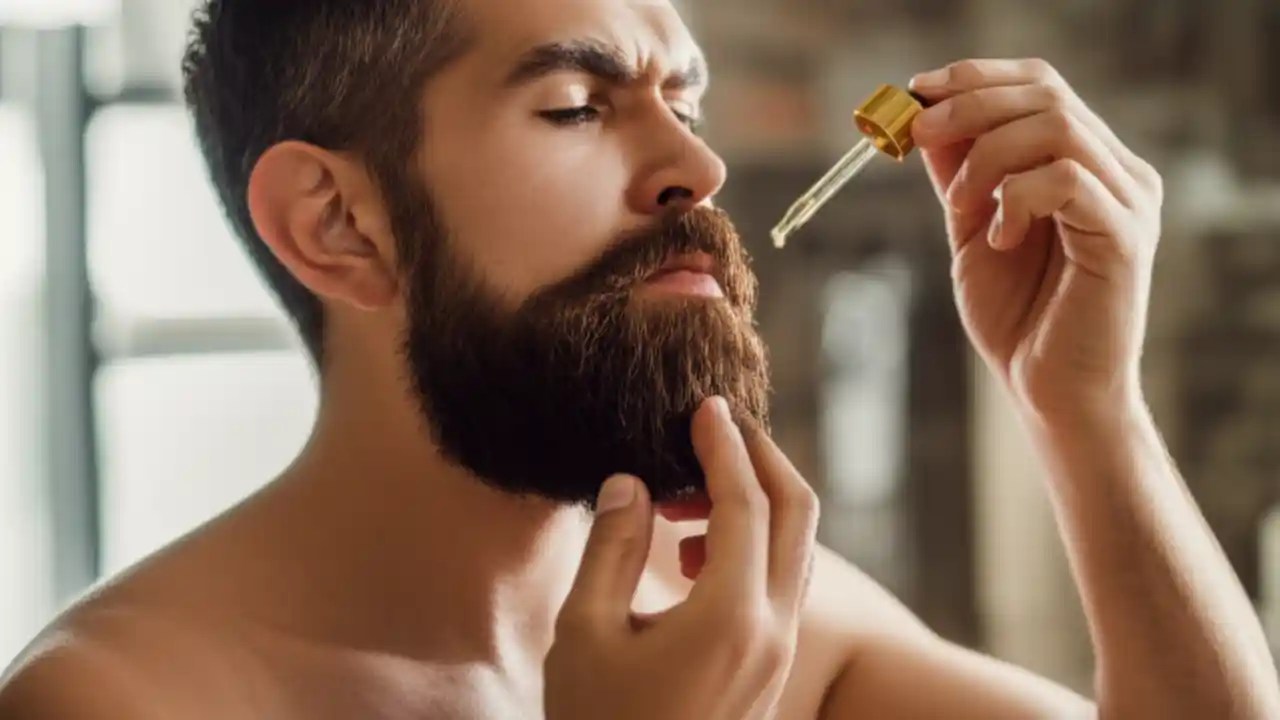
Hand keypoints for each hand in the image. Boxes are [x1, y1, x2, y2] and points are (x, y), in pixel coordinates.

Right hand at [544, 397, 818, 719]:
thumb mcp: (586, 634)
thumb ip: (613, 547)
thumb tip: (634, 482)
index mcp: (732, 616)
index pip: (745, 502)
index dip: (724, 445)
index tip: (704, 405)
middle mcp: (774, 630)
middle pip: (796, 513)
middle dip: (761, 457)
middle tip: (716, 424)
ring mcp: (779, 654)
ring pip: (793, 550)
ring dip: (754, 502)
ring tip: (684, 493)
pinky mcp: (770, 671)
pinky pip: (779, 583)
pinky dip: (750, 546)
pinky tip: (689, 557)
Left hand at [909, 59, 1164, 419]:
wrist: (1049, 395)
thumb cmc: (1017, 318)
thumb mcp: (971, 230)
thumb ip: (959, 175)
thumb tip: (924, 117)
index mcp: (1085, 163)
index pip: (1039, 86)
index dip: (975, 78)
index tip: (916, 93)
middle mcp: (1117, 171)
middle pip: (1047, 93)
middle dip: (968, 105)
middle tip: (916, 133)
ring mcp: (1128, 201)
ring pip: (1056, 126)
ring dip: (987, 156)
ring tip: (960, 205)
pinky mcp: (1125, 237)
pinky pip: (1066, 179)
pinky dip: (1016, 198)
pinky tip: (999, 239)